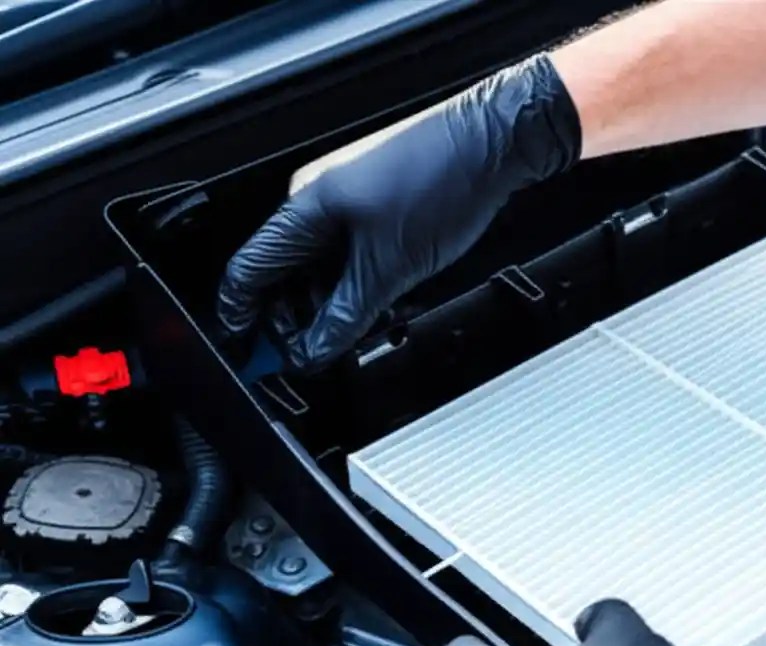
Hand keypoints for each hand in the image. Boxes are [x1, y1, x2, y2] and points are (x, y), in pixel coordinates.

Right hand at [217, 53, 580, 368]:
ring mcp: (346, 198)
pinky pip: (351, 253)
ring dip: (335, 304)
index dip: (243, 319)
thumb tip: (313, 350)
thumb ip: (345, 316)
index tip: (252, 354)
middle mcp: (316, 198)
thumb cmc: (444, 181)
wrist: (495, 142)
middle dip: (298, 319)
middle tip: (317, 352)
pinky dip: (361, 283)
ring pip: (322, 267)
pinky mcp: (376, 203)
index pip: (247, 271)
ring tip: (359, 329)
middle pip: (285, 274)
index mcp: (304, 207)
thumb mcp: (390, 269)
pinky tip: (383, 303)